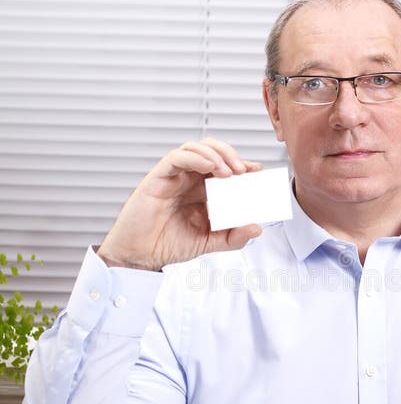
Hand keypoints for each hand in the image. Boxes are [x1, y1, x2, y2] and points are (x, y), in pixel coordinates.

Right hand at [98, 138, 262, 270]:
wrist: (140, 255)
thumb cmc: (168, 244)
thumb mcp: (209, 243)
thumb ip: (233, 237)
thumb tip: (256, 227)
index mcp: (202, 191)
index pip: (224, 167)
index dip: (241, 164)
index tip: (257, 171)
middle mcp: (189, 180)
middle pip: (212, 151)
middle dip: (231, 155)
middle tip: (244, 170)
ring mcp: (174, 176)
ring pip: (196, 148)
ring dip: (216, 154)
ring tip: (228, 171)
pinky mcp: (158, 177)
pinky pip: (177, 158)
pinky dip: (195, 157)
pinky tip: (209, 166)